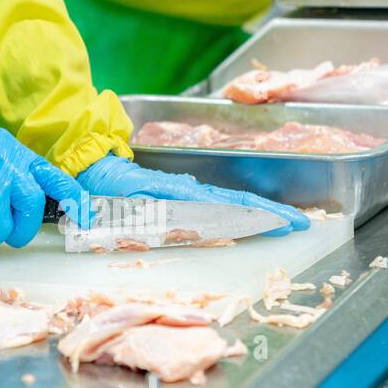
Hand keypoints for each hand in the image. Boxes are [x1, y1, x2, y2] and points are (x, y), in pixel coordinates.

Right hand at [0, 117, 92, 247]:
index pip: (54, 178)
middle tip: (3, 232)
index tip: (86, 216)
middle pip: (31, 210)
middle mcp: (6, 166)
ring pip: (0, 229)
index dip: (74, 199)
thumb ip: (11, 171)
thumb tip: (28, 200)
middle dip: (19, 230)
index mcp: (15, 154)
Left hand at [76, 155, 309, 236]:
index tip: (284, 222)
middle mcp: (187, 192)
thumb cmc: (100, 186)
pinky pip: (215, 207)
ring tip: (286, 221)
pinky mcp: (179, 198)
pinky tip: (251, 221)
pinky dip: (239, 214)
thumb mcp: (120, 198)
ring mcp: (185, 194)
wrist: (86, 165)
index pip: (226, 205)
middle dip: (271, 212)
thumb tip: (180, 206)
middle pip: (237, 202)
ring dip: (260, 213)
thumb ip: (145, 208)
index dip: (257, 214)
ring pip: (230, 204)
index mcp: (178, 193)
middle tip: (301, 222)